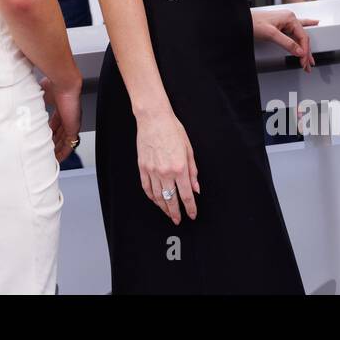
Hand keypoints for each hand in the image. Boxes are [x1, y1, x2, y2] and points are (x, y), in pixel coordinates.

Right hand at [41, 75, 81, 162]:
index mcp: (61, 107)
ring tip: (49, 158)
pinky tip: (58, 159)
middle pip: (60, 133)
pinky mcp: (74, 127)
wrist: (63, 83)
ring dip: (57, 150)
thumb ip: (35, 101)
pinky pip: (70, 144)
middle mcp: (67, 116)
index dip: (50, 131)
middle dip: (53, 143)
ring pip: (65, 141)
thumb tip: (23, 102)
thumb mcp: (41, 94)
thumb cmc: (55, 84)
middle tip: (45, 151)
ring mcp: (71, 122)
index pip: (56, 123)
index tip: (43, 137)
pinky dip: (64, 152)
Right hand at [136, 107, 198, 224]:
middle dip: (175, 212)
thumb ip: (193, 172)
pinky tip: (155, 200)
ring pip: (157, 196)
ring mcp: (152, 170)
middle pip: (171, 199)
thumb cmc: (172, 130)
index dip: (190, 208)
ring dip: (163, 207)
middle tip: (177, 219)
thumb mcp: (189, 150)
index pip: (186, 195)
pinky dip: (151, 197)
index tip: (191, 214)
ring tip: (167, 212)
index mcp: (180, 168)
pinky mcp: (143, 167)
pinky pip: (146, 187)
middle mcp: (166, 172)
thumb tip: (195, 188)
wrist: (154, 119)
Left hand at [252, 9, 316, 70]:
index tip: (303, 61)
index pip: (303, 36)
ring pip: (299, 37)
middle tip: (307, 65)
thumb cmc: (253, 23)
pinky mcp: (281, 25)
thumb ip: (287, 43)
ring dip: (304, 48)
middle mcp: (289, 18)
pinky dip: (303, 34)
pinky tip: (312, 25)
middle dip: (306, 53)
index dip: (304, 51)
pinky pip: (296, 31)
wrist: (242, 20)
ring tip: (309, 59)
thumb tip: (300, 51)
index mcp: (289, 18)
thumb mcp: (271, 34)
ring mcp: (285, 21)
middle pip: (302, 38)